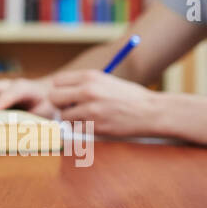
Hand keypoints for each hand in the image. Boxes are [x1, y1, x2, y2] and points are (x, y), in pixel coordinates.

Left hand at [47, 69, 162, 136]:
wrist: (152, 111)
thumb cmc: (130, 97)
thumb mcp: (107, 81)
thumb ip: (85, 84)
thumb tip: (62, 92)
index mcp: (90, 76)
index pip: (57, 82)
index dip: (61, 90)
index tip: (68, 97)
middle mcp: (88, 91)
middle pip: (54, 98)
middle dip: (61, 105)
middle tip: (72, 109)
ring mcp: (91, 109)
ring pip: (64, 117)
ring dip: (72, 120)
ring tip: (88, 118)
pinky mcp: (96, 126)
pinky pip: (76, 130)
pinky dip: (82, 131)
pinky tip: (95, 126)